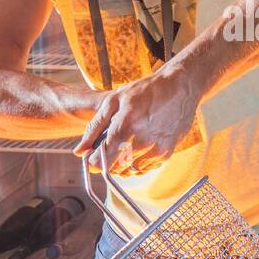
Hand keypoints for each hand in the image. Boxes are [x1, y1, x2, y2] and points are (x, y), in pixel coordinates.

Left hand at [74, 65, 202, 175]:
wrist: (180, 86)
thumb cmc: (145, 91)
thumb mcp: (113, 101)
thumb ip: (94, 128)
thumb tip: (78, 151)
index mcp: (124, 127)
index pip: (100, 162)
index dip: (94, 161)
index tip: (95, 154)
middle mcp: (140, 142)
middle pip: (114, 169)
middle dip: (109, 161)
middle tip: (113, 144)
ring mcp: (155, 149)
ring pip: (129, 171)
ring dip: (124, 162)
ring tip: (128, 142)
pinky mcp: (167, 153)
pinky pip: (145, 168)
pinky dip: (139, 161)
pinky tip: (141, 145)